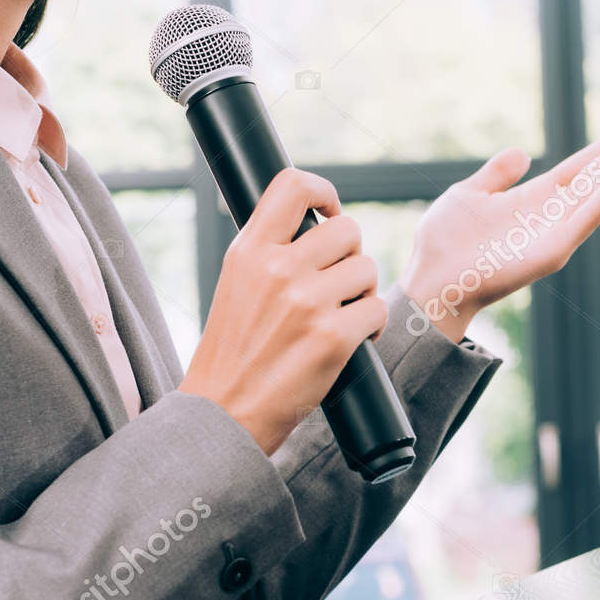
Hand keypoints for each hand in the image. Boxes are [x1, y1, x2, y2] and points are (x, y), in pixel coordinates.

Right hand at [179, 169, 384, 455]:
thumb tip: (317, 224)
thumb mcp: (235, 284)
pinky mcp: (333, 337)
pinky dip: (373, 326)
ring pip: (367, 269)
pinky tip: (353, 340)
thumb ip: (269, 251)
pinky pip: (376, 310)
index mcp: (249, 250)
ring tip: (342, 315)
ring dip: (364, 292)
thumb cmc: (232, 353)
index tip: (330, 213)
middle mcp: (278, 269)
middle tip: (339, 282)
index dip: (324, 192)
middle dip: (352, 255)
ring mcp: (307, 302)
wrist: (223, 413)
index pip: (293, 185)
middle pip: (347, 229)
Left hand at [398, 111, 599, 341]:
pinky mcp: (553, 251)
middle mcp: (555, 213)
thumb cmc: (445, 243)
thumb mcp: (470, 193)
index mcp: (538, 197)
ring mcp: (557, 232)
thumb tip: (523, 152)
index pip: (586, 163)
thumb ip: (498, 174)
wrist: (431, 280)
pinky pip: (587, 216)